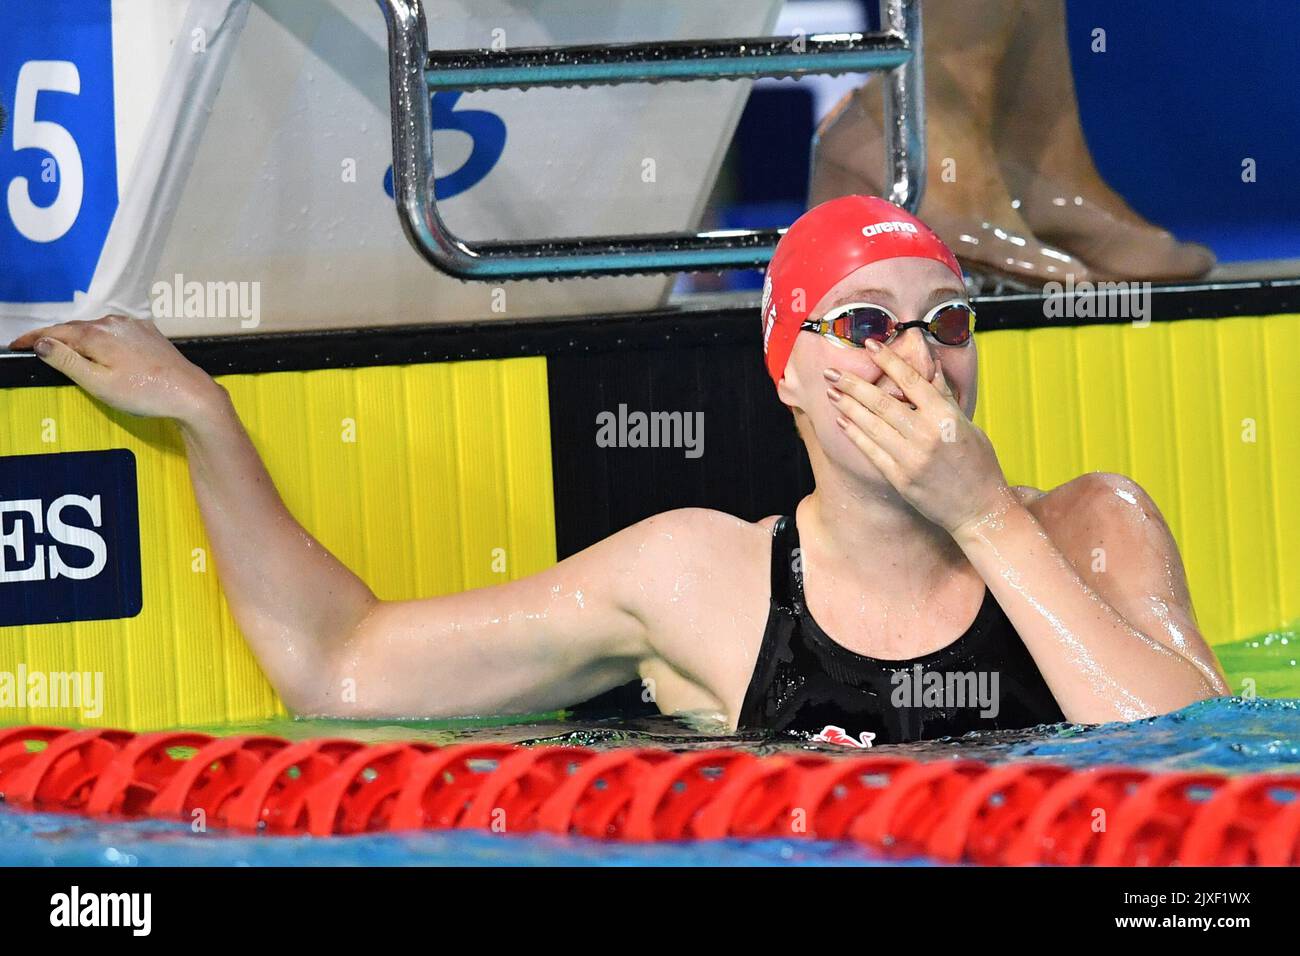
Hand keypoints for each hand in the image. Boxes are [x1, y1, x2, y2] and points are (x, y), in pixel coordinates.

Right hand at [8, 315, 221, 422]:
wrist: (190, 393)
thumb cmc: (143, 393)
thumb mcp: (98, 382)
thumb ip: (67, 361)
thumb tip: (42, 342)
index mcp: (97, 334)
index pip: (55, 332)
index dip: (32, 338)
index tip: (14, 344)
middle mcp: (114, 323)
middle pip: (75, 328)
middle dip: (54, 337)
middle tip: (34, 347)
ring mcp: (134, 326)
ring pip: (96, 329)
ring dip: (78, 338)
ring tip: (64, 350)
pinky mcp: (149, 333)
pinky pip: (115, 332)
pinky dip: (100, 339)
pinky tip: (100, 349)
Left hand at [824, 340, 1011, 535]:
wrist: (981, 510)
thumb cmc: (980, 466)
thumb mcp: (968, 426)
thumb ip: (945, 397)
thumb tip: (931, 368)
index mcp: (946, 417)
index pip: (911, 380)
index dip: (888, 360)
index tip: (870, 346)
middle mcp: (926, 435)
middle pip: (882, 401)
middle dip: (853, 384)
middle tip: (832, 372)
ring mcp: (911, 458)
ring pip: (872, 425)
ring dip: (848, 406)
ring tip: (831, 392)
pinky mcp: (900, 479)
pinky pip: (871, 451)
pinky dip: (854, 433)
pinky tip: (841, 420)